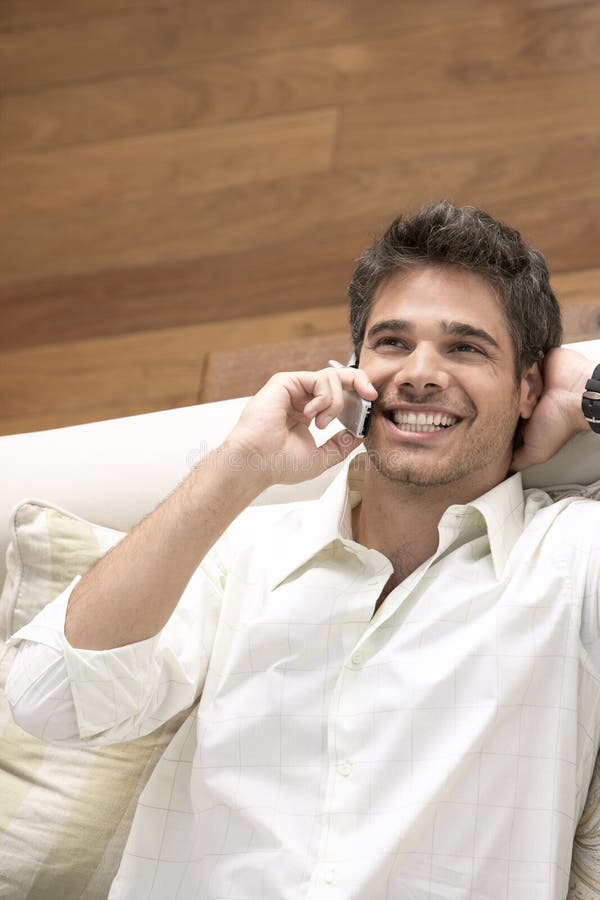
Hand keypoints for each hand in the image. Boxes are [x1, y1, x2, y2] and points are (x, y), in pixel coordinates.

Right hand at [225, 366, 377, 484]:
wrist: (257, 464)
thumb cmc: (278, 464)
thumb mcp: (321, 458)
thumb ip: (340, 445)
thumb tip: (358, 435)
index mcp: (308, 412)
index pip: (338, 395)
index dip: (357, 396)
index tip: (371, 404)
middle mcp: (301, 398)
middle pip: (338, 377)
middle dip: (359, 381)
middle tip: (370, 394)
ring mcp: (293, 389)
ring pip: (332, 378)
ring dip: (335, 403)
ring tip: (322, 423)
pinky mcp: (285, 382)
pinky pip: (320, 379)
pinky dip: (325, 398)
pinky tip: (313, 416)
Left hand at [511, 348, 591, 470]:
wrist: (579, 395)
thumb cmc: (561, 421)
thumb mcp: (536, 451)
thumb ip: (518, 459)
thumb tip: (502, 469)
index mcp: (521, 413)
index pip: (498, 411)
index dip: (500, 414)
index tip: (516, 418)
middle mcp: (524, 395)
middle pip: (499, 392)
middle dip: (509, 399)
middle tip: (527, 406)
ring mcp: (529, 377)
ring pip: (508, 376)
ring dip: (521, 384)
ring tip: (539, 391)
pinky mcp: (534, 360)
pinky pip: (518, 359)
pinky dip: (528, 368)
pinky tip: (540, 377)